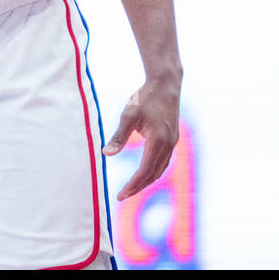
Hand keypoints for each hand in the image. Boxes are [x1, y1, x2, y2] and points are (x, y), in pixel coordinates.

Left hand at [102, 76, 180, 201]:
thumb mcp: (129, 115)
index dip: (133, 185)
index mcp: (158, 141)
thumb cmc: (145, 97)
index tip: (120, 195)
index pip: (145, 171)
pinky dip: (153, 171)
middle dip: (138, 187)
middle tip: (123, 195)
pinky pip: (164, 161)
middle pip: (154, 174)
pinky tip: (144, 172)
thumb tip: (105, 154)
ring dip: (146, 180)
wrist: (166, 83)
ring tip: (132, 188)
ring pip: (160, 169)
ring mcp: (173, 142)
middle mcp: (168, 144)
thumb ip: (119, 136)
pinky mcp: (172, 138)